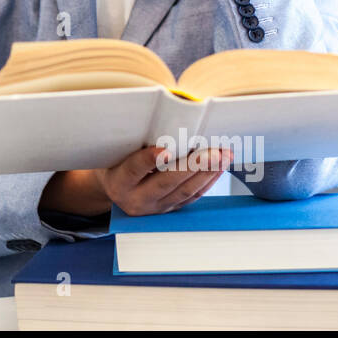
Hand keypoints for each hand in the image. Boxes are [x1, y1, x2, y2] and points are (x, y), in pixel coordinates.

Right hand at [94, 145, 231, 215]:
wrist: (115, 188)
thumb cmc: (116, 163)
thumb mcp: (116, 153)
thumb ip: (136, 145)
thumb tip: (166, 128)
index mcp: (120, 183)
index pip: (134, 170)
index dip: (150, 160)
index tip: (165, 150)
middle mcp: (137, 200)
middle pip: (167, 183)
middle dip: (193, 166)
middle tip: (211, 152)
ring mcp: (156, 208)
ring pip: (185, 192)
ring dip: (207, 173)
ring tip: (222, 156)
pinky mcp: (170, 210)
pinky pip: (193, 197)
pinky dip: (208, 181)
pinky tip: (218, 167)